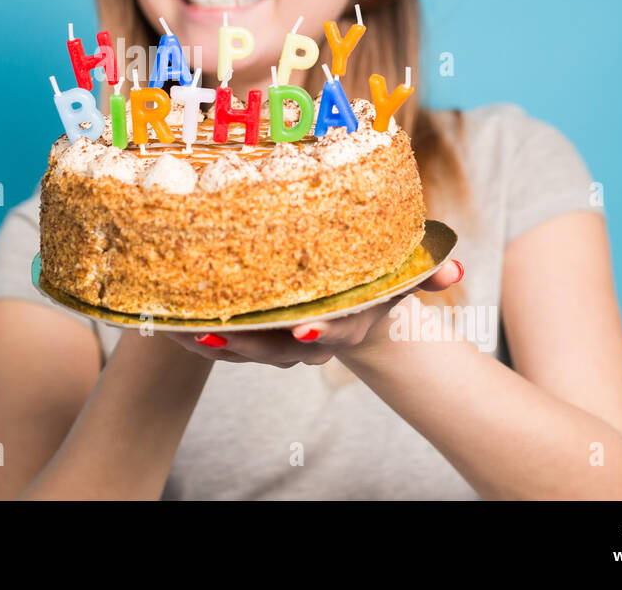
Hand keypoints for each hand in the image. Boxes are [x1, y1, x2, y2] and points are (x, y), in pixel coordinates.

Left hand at [161, 259, 464, 366]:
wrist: (344, 304)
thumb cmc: (371, 280)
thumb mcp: (398, 274)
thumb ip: (424, 271)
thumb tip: (455, 269)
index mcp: (345, 323)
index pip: (334, 332)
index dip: (320, 334)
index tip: (303, 330)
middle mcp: (309, 342)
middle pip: (276, 350)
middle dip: (246, 344)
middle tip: (214, 332)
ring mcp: (278, 344)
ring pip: (242, 351)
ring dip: (211, 343)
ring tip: (181, 330)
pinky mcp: (250, 339)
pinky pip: (221, 344)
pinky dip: (195, 336)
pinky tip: (166, 323)